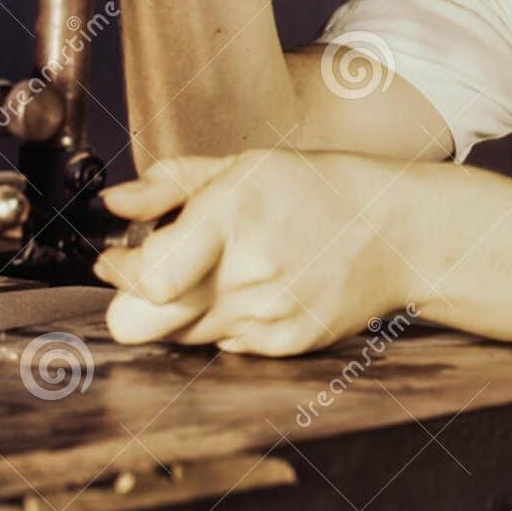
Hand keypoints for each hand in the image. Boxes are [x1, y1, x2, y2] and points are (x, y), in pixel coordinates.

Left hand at [92, 148, 419, 354]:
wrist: (397, 230)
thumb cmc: (319, 189)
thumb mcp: (243, 164)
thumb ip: (169, 183)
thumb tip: (113, 203)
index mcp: (234, 214)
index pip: (146, 277)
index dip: (119, 270)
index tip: (117, 257)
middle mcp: (250, 272)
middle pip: (143, 324)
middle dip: (132, 303)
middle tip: (152, 276)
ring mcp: (269, 315)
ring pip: (177, 337)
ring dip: (181, 310)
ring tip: (216, 273)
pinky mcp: (286, 345)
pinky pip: (223, 345)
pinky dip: (225, 321)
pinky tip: (254, 288)